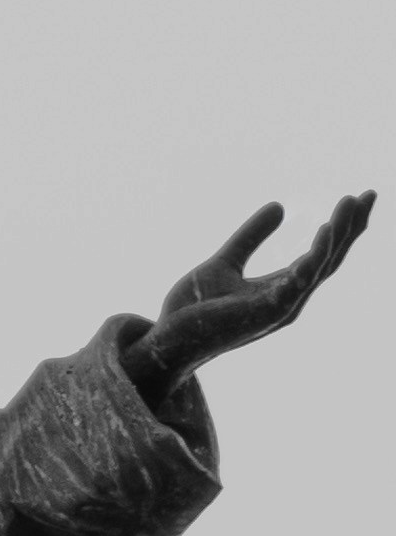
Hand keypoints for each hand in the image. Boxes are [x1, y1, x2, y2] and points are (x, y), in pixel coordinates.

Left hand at [121, 192, 374, 406]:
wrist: (168, 341)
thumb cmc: (194, 309)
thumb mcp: (226, 262)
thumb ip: (251, 236)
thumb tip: (280, 205)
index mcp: (282, 289)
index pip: (322, 256)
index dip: (342, 228)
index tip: (358, 197)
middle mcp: (288, 300)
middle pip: (329, 260)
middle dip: (350, 227)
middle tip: (368, 194)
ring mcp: (278, 310)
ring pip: (318, 269)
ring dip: (335, 236)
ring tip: (347, 205)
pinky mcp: (263, 314)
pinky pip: (295, 285)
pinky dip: (311, 261)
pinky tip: (323, 234)